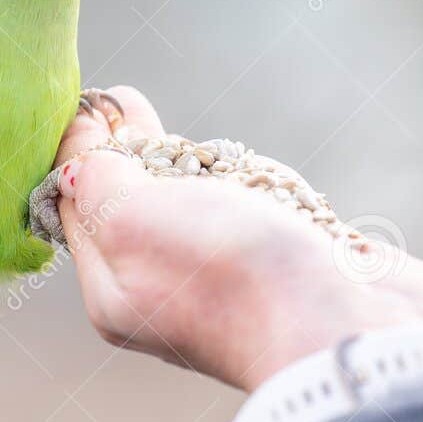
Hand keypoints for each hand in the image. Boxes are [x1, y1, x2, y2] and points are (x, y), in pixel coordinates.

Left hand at [53, 86, 422, 391]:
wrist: (347, 324)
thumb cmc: (227, 273)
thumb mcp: (129, 219)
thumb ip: (96, 183)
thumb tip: (75, 157)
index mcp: (113, 289)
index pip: (78, 206)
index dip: (80, 149)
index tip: (88, 100)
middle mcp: (162, 289)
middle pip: (130, 205)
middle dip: (124, 149)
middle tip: (121, 98)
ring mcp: (225, 277)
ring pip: (190, 207)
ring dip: (177, 163)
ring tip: (157, 117)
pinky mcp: (282, 264)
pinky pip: (244, 216)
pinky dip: (233, 184)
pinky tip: (231, 163)